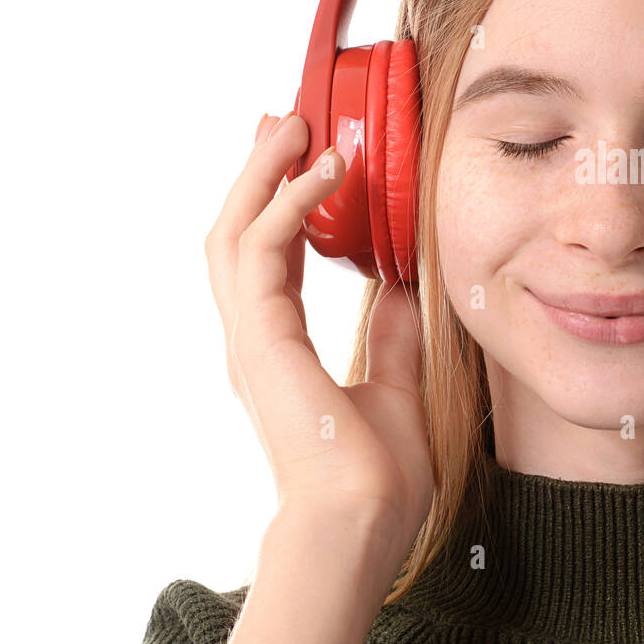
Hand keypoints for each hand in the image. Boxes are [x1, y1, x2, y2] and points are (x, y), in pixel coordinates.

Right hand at [204, 112, 432, 548]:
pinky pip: (262, 251)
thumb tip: (407, 285)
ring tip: (293, 125)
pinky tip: (323, 172)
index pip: (270, 257)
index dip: (281, 203)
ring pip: (235, 231)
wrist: (364, 523)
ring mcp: (252, 338)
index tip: (302, 157)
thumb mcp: (399, 381)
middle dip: (258, 172)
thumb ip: (395, 333)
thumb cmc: (379, 474)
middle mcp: (256, 337)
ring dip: (263, 173)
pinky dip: (287, 204)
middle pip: (238, 232)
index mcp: (280, 347)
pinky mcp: (261, 339)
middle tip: (282, 120)